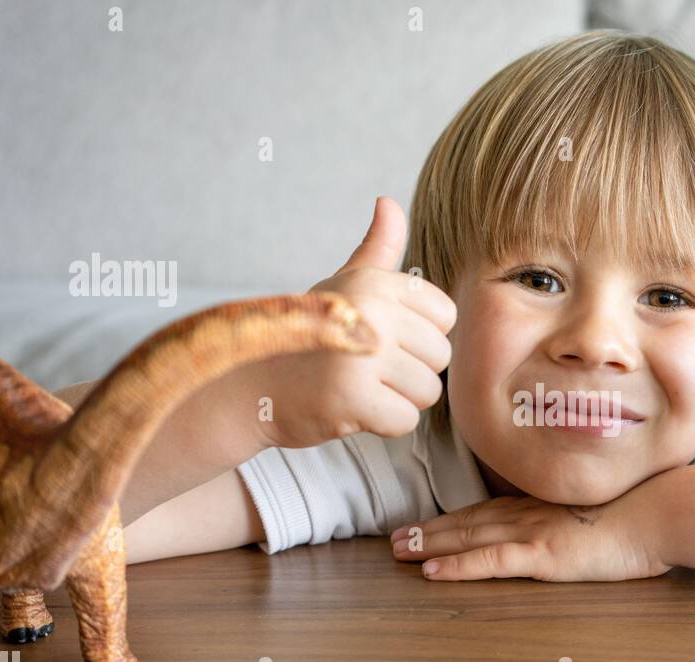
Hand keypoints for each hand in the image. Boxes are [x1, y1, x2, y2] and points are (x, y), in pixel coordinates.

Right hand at [250, 196, 455, 449]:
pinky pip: (405, 421)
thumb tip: (389, 203)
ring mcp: (363, 354)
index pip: (445, 316)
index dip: (419, 336)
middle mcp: (372, 311)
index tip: (381, 339)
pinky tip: (350, 410)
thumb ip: (377, 249)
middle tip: (364, 370)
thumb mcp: (340, 286)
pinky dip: (382, 425)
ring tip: (357, 388)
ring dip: (396, 400)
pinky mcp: (352, 398)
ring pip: (427, 392)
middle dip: (409, 373)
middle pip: (440, 357)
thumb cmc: (304, 337)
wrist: (249, 387)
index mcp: (375, 282)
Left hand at [388, 495, 671, 581]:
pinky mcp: (544, 555)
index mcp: (545, 507)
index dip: (454, 520)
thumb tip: (579, 531)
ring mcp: (535, 533)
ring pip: (470, 537)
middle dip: (430, 531)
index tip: (427, 525)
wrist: (663, 512)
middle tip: (395, 539)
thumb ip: (583, 523)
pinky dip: (458, 566)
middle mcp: (531, 515)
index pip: (489, 513)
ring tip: (398, 552)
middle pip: (469, 522)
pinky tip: (431, 573)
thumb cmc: (644, 514)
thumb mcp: (606, 516)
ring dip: (431, 545)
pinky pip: (491, 561)